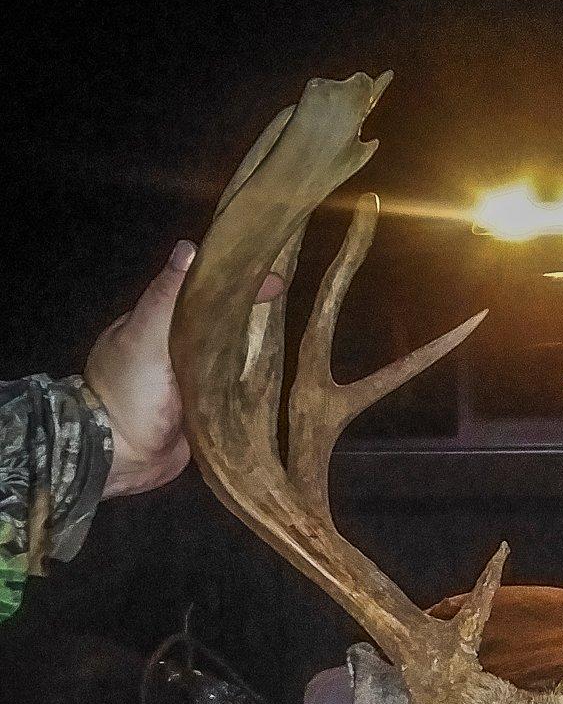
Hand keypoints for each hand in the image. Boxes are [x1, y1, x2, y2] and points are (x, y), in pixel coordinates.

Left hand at [87, 240, 284, 497]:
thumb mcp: (144, 334)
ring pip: (232, 360)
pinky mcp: (208, 415)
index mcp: (161, 325)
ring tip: (299, 343)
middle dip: (254, 317)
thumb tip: (191, 248)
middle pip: (222, 326)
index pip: (204, 294)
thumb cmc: (129, 389)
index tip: (277, 281)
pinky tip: (281, 383)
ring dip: (258, 353)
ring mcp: (194, 384)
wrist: (121, 455)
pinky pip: (235, 396)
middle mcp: (178, 351)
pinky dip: (254, 388)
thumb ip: (167, 296)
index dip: (238, 284)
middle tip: (295, 309)